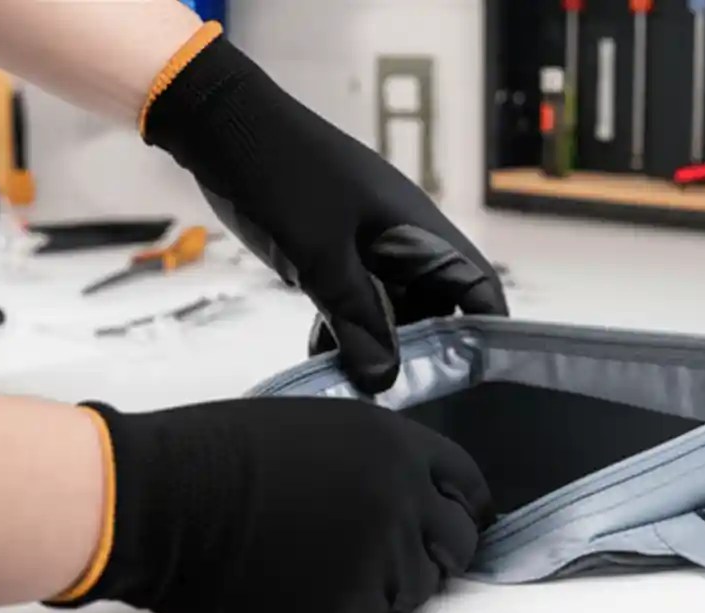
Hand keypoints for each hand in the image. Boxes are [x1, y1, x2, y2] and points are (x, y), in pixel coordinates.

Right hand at [46, 397, 491, 612]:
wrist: (162, 498)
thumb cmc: (217, 455)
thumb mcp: (317, 426)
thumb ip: (373, 455)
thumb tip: (402, 484)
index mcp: (394, 444)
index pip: (466, 482)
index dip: (461, 504)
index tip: (455, 519)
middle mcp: (401, 496)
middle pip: (458, 539)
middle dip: (440, 550)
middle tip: (408, 556)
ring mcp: (380, 551)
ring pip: (422, 584)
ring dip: (397, 581)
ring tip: (342, 569)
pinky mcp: (350, 603)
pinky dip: (360, 607)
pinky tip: (320, 588)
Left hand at [143, 26, 507, 393]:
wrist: (220, 124)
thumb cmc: (282, 177)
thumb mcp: (322, 256)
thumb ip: (357, 318)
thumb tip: (386, 379)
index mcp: (420, 230)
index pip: (478, 286)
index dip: (484, 333)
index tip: (470, 381)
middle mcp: (405, 238)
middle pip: (436, 305)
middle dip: (424, 350)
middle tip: (405, 396)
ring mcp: (368, 244)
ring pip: (392, 306)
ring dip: (379, 343)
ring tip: (361, 385)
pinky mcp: (334, 251)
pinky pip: (356, 298)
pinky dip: (346, 328)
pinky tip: (324, 358)